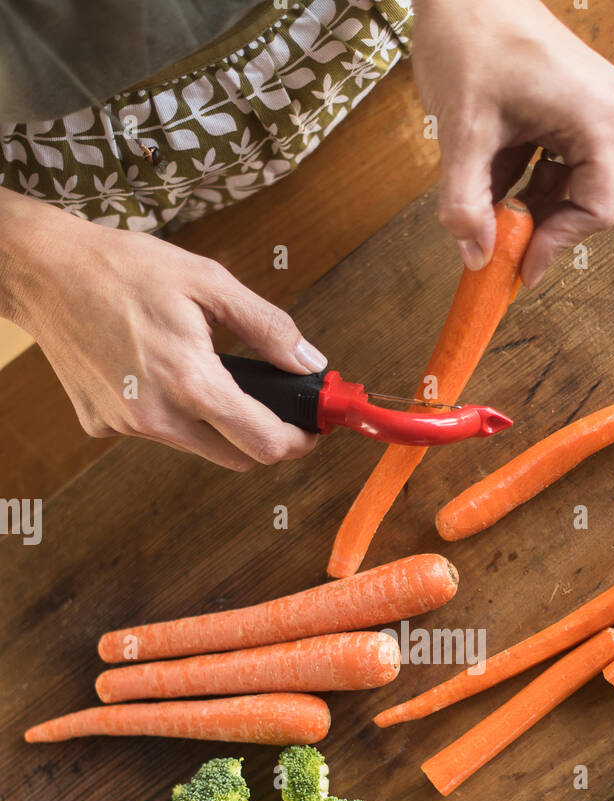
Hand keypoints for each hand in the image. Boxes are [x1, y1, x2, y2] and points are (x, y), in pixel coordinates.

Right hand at [0, 188, 323, 470]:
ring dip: (215, 424)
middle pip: (236, 459)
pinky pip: (155, 432)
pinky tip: (154, 371)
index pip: (263, 444)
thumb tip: (307, 361)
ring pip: (196, 446)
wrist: (43, 271)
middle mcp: (158, 416)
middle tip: (273, 408)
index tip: (309, 431)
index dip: (297, 443)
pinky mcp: (102, 425)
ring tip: (205, 373)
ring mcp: (127, 426)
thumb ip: (267, 327)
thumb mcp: (207, 281)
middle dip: (263, 438)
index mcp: (191, 381)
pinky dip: (170, 411)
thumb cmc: (119, 267)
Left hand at [411, 0, 613, 285]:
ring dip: (527, 206)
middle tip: (498, 246)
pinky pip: (553, 162)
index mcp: (594, 116)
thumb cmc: (468, 36)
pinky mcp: (565, 106)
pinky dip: (522, 182)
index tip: (519, 266)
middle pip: (587, 199)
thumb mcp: (462, 130)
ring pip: (568, 184)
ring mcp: (587, 107)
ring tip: (485, 210)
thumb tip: (476, 258)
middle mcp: (602, 111)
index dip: (559, 244)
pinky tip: (488, 183)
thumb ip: (466, 201)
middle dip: (541, 226)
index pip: (599, 207)